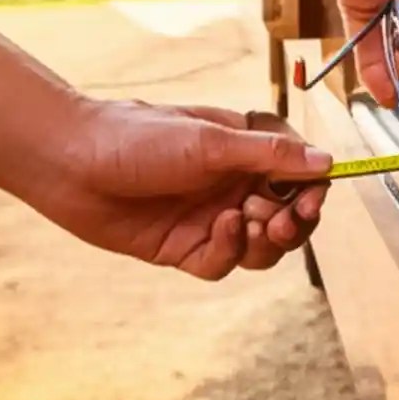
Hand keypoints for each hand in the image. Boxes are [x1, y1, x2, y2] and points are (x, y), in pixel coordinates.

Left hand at [34, 100, 331, 279]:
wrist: (71, 162)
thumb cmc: (139, 136)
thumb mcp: (213, 141)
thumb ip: (272, 155)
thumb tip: (326, 162)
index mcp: (246, 151)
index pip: (299, 176)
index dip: (312, 190)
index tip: (311, 199)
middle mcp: (234, 186)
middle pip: (288, 217)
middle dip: (293, 222)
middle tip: (284, 220)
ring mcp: (211, 219)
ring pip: (262, 248)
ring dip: (266, 241)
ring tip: (252, 224)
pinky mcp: (186, 248)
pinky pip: (223, 263)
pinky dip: (230, 250)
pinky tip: (222, 228)